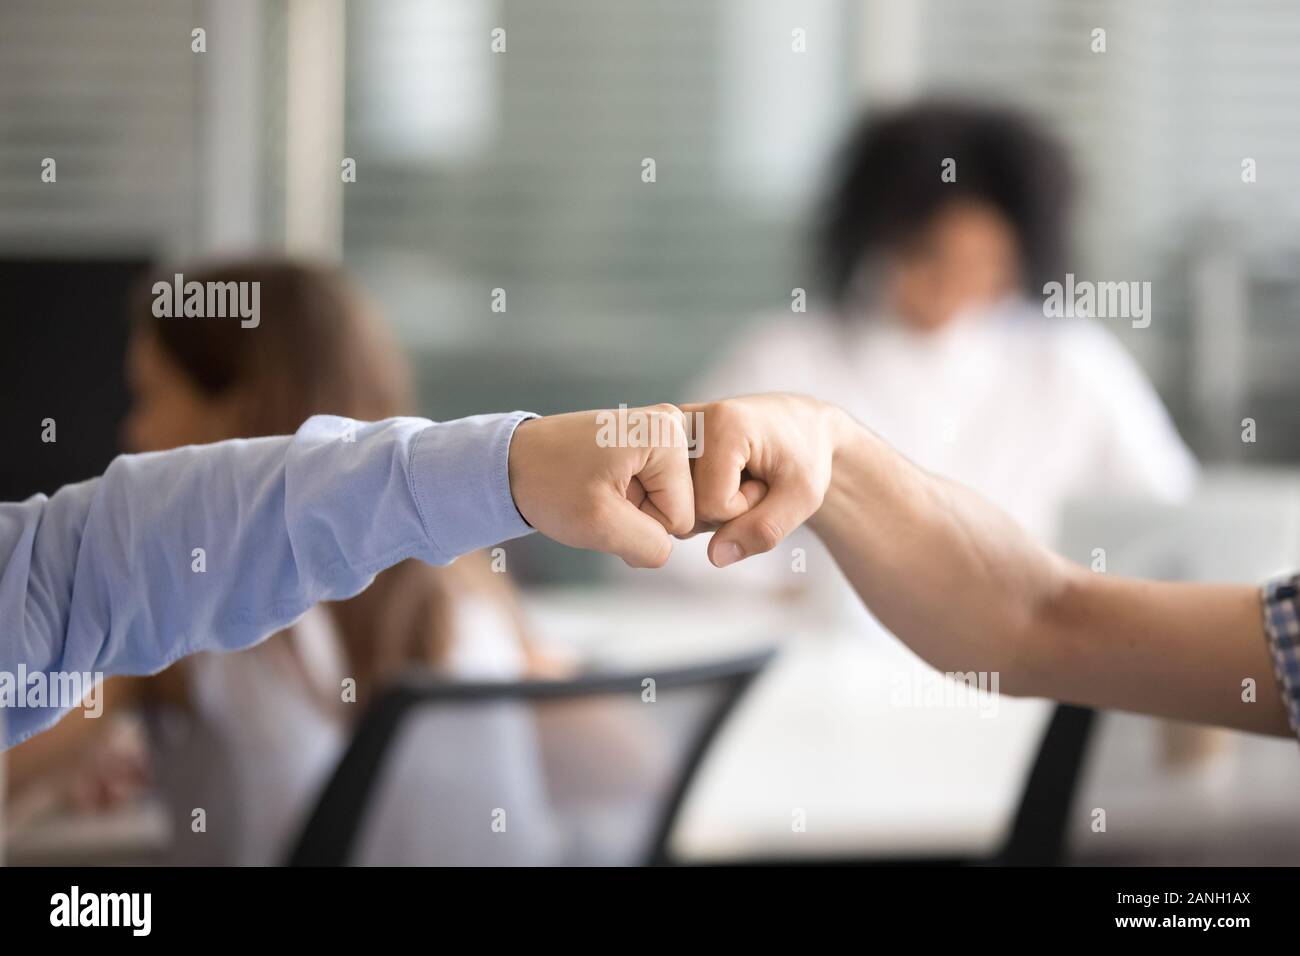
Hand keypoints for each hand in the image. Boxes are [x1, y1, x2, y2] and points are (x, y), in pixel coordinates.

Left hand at [507, 405, 694, 567]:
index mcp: (667, 435)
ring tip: (600, 490)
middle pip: (680, 508)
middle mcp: (672, 424)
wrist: (513, 461)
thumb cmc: (549, 484)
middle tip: (600, 497)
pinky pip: (658, 491)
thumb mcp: (600, 524)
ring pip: (669, 503)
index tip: (604, 499)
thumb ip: (650, 546)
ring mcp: (662, 431)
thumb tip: (667, 550)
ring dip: (634, 510)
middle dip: (640, 516)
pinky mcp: (651, 441)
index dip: (640, 524)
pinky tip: (604, 485)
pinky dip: (631, 499)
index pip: (681, 517)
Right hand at [682, 394, 845, 566]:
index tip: (766, 482)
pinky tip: (721, 477)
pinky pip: (671, 495)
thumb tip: (715, 557)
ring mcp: (673, 431)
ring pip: (677, 504)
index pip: (713, 505)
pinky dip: (699, 497)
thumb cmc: (806, 455)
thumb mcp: (802, 496)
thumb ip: (764, 530)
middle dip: (727, 509)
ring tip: (741, 476)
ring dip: (713, 504)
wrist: (801, 425)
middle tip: (755, 479)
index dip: (745, 509)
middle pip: (689, 506)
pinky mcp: (665, 442)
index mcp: (722, 423)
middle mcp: (688, 421)